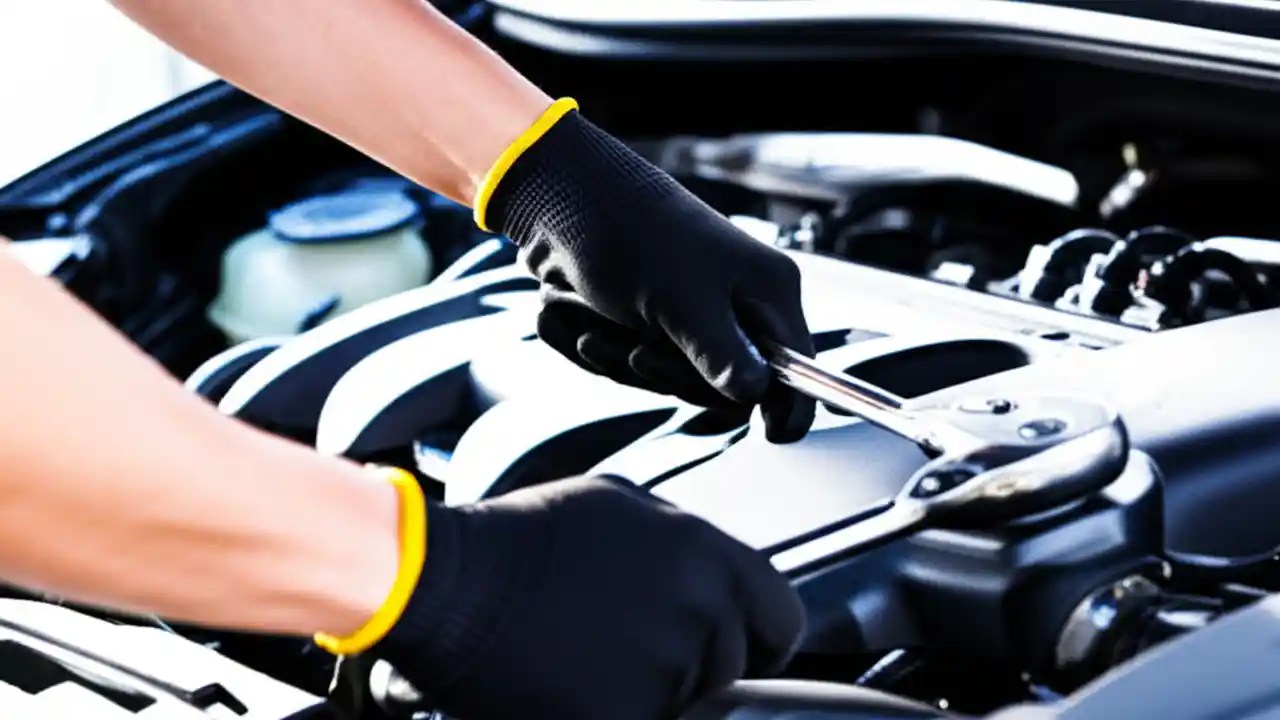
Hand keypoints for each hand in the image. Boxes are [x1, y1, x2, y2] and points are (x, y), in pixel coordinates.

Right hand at [370, 476, 805, 719]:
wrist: (448, 584)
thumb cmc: (523, 539)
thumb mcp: (620, 505)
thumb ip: (685, 541)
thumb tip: (717, 577)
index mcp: (705, 555)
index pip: (782, 618)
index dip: (761, 637)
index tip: (741, 647)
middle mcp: (698, 612)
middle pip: (732, 666)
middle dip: (696, 663)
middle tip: (633, 644)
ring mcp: (665, 671)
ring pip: (691, 702)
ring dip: (656, 690)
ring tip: (594, 656)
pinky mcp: (626, 716)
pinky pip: (650, 719)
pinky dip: (620, 708)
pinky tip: (577, 684)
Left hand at [485, 106, 815, 442]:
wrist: (561, 203)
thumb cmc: (630, 235)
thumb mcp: (681, 302)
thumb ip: (723, 356)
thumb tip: (757, 397)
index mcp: (765, 289)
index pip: (800, 366)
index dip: (789, 404)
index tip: (771, 435)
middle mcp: (737, 304)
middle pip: (730, 387)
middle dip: (674, 376)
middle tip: (637, 352)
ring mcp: (694, 315)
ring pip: (678, 381)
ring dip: (628, 364)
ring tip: (598, 329)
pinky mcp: (655, 322)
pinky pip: (640, 368)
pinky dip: (609, 354)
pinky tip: (588, 326)